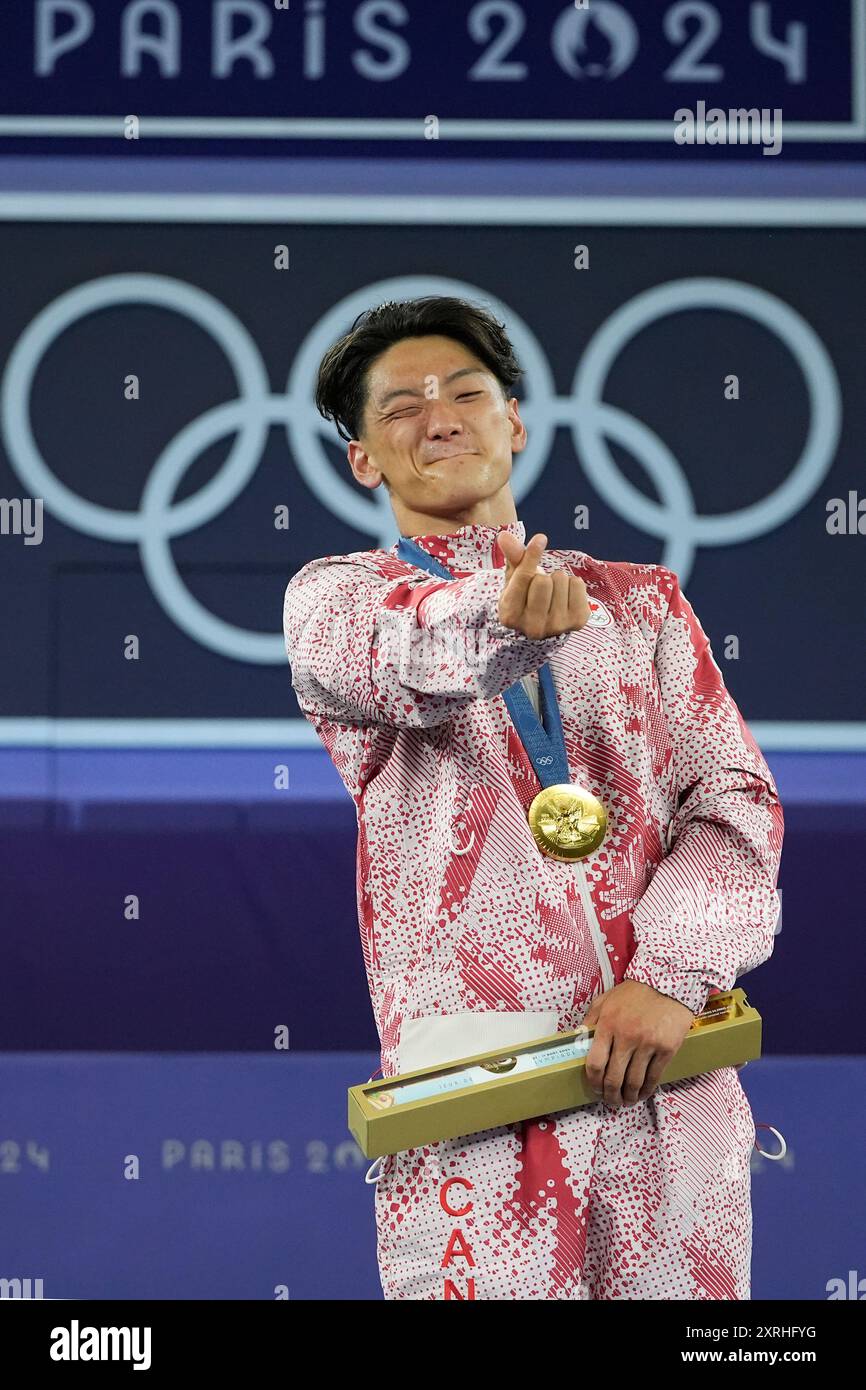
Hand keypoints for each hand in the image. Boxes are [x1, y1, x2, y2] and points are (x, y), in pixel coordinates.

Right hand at [498, 531, 589, 639]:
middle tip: (540, 587)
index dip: (531, 555)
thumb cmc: (525, 597)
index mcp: (510, 616)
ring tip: (552, 593)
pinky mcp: (578, 622)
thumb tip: (504, 535)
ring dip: (558, 580)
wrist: (545, 623)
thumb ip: (512, 557)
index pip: (523, 579)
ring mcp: (557, 626)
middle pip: (543, 580)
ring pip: (561, 580)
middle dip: (543, 576)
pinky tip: (566, 597)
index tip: (540, 539)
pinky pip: (578, 584)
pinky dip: (573, 584)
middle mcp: (533, 626)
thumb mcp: (514, 579)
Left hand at [581, 980, 694, 1107]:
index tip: (595, 1088)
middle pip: (614, 1077)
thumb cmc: (634, 993)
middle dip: (610, 1095)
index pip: (595, 1062)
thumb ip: (590, 1021)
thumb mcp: (605, 1000)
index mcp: (608, 1024)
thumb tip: (578, 1042)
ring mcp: (648, 1044)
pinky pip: (654, 1076)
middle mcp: (627, 1036)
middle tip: (611, 1100)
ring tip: (626, 1101)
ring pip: (634, 1081)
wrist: (667, 983)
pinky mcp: (667, 1048)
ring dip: (629, 1097)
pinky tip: (642, 1094)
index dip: (593, 1081)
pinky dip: (647, 1090)